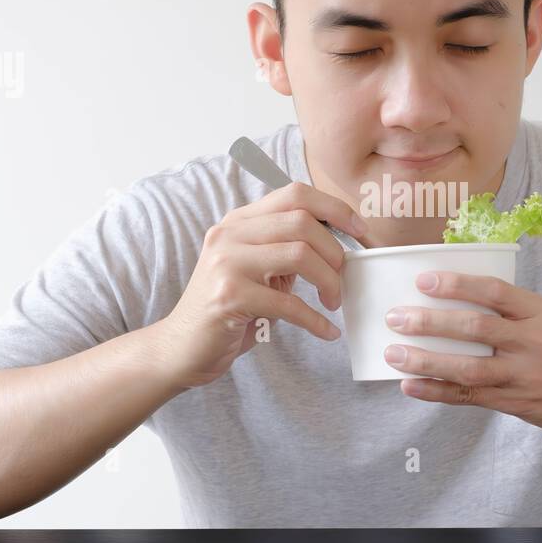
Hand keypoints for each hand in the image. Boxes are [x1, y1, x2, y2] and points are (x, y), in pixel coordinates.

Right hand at [158, 182, 367, 388]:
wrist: (180, 349)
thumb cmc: (229, 310)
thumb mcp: (258, 269)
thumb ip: (287, 249)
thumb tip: (341, 244)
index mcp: (239, 221)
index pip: (295, 194)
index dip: (335, 209)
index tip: (361, 233)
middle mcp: (229, 234)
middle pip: (302, 222)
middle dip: (335, 252)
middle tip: (343, 280)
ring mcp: (226, 263)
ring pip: (299, 254)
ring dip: (329, 282)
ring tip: (333, 303)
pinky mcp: (228, 297)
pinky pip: (288, 302)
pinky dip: (315, 320)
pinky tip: (326, 331)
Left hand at [383, 271, 541, 446]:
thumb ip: (507, 309)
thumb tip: (449, 297)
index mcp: (536, 312)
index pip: (494, 292)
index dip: (457, 284)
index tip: (423, 280)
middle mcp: (530, 342)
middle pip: (475, 329)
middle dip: (430, 323)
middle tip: (396, 317)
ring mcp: (522, 375)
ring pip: (468, 368)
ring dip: (426, 361)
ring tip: (394, 354)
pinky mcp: (515, 402)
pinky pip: (470, 397)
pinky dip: (437, 392)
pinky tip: (410, 386)